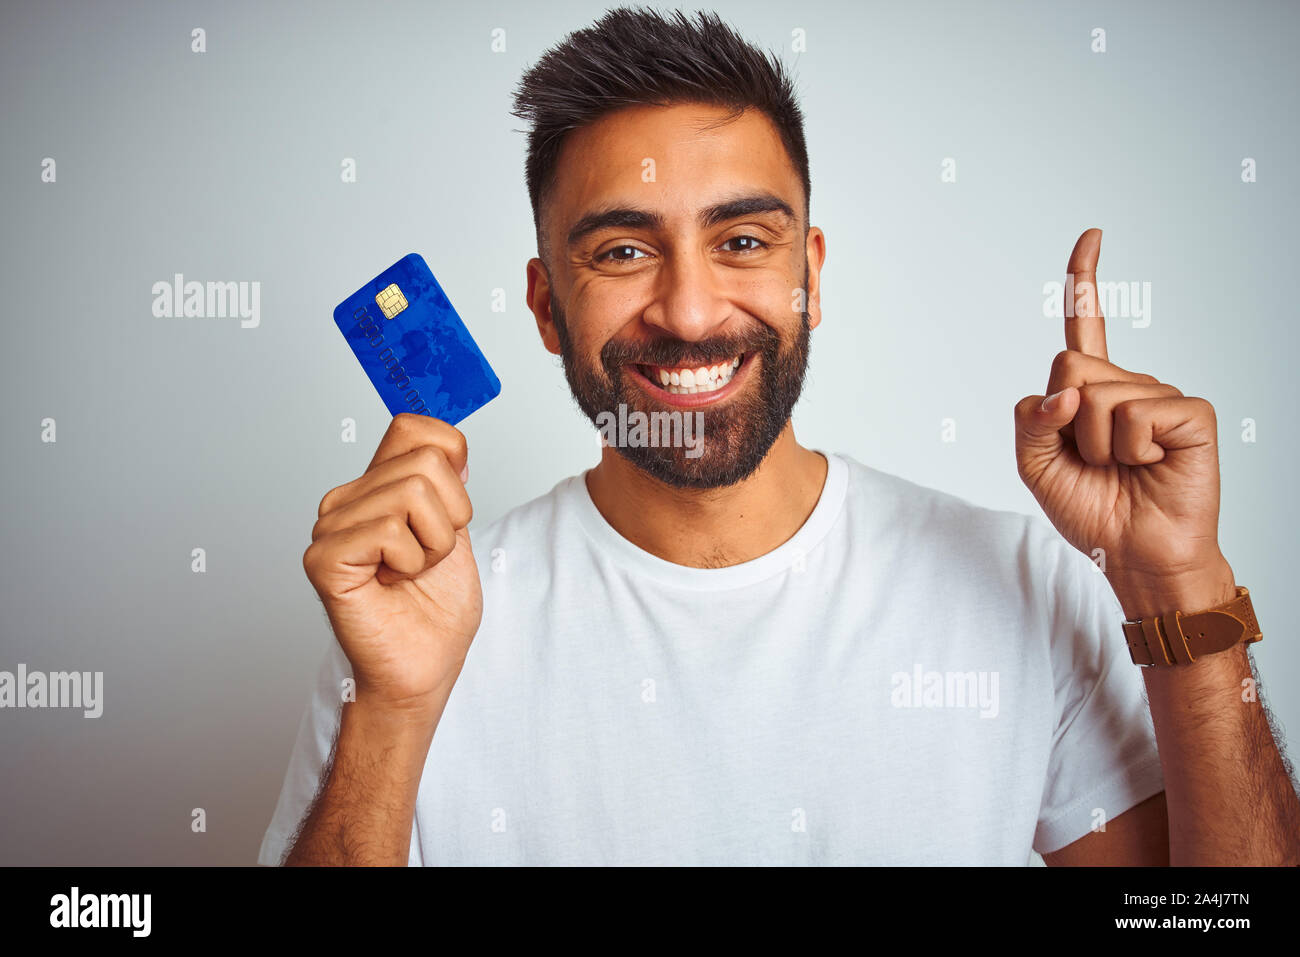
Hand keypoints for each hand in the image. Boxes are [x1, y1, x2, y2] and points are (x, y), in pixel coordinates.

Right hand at [302, 413, 480, 714]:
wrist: (422, 670)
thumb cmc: (434, 614)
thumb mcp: (453, 534)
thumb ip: (446, 488)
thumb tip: (450, 446)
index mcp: (376, 490)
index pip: (412, 427)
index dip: (450, 456)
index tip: (451, 508)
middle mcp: (347, 502)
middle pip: (426, 460)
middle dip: (450, 517)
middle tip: (428, 558)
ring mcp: (331, 528)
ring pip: (413, 491)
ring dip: (432, 544)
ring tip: (409, 573)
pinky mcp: (325, 559)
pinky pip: (389, 529)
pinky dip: (409, 561)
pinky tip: (391, 583)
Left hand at [1013, 229, 1234, 614]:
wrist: (1134, 554)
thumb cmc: (1091, 511)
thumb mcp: (1035, 468)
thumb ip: (1028, 423)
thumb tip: (1062, 393)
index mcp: (1089, 392)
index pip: (1084, 326)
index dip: (1085, 281)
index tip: (1093, 236)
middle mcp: (1126, 385)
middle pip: (1069, 365)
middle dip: (1066, 421)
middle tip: (1093, 459)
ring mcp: (1160, 395)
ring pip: (1097, 396)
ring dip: (1097, 445)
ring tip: (1122, 468)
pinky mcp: (1189, 413)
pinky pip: (1137, 415)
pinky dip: (1132, 448)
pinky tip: (1152, 464)